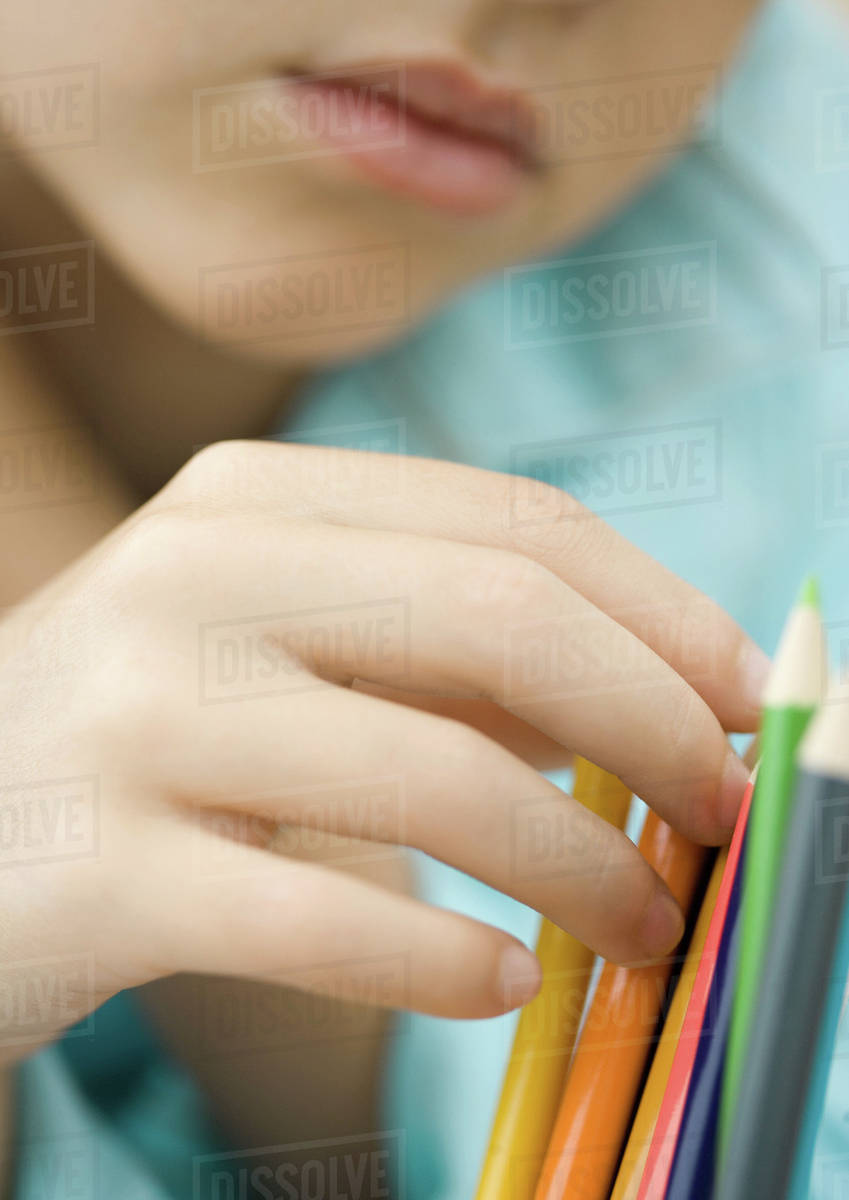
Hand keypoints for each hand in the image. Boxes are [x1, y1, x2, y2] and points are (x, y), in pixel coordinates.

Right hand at [0, 442, 764, 1056]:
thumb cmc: (151, 732)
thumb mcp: (286, 641)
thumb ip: (447, 649)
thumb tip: (659, 697)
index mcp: (254, 500)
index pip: (516, 526)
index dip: (664, 613)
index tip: (750, 700)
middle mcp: (191, 577)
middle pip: (498, 620)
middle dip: (653, 723)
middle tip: (723, 813)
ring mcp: (137, 715)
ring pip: (437, 779)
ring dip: (581, 868)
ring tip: (642, 924)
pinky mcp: (100, 871)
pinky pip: (325, 919)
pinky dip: (447, 962)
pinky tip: (505, 983)